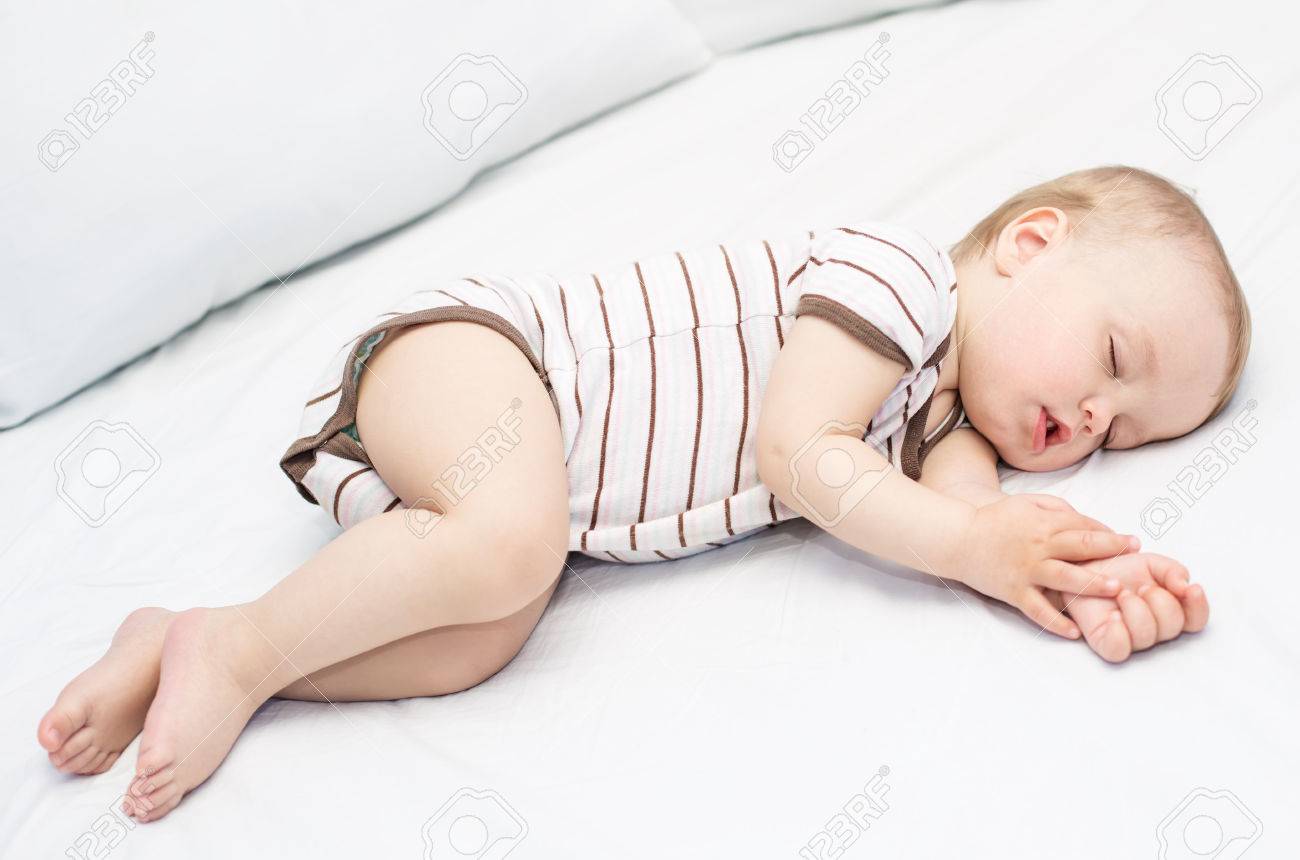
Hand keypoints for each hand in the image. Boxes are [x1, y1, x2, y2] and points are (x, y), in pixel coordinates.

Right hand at [944, 494, 1138, 638]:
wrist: (958, 538)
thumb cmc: (993, 520)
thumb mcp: (1026, 503)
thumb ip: (1056, 508)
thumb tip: (1085, 520)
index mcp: (1043, 524)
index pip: (1083, 526)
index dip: (1109, 534)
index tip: (1130, 541)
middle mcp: (1038, 547)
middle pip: (1080, 547)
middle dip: (1111, 551)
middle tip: (1135, 556)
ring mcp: (1026, 571)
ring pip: (1064, 578)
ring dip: (1091, 583)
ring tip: (1115, 589)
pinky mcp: (1014, 592)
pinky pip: (1037, 610)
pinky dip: (1055, 622)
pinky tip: (1074, 631)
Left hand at [1048, 553, 1209, 661]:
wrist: (1081, 568)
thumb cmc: (1118, 569)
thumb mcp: (1152, 563)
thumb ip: (1174, 572)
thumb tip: (1186, 586)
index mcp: (1169, 609)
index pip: (1195, 619)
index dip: (1198, 607)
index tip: (1191, 588)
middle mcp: (1154, 627)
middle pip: (1173, 626)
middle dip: (1159, 601)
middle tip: (1141, 586)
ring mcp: (1130, 638)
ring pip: (1147, 636)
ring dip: (1137, 609)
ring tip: (1122, 593)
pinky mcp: (1106, 642)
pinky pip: (1119, 649)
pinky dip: (1119, 632)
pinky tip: (1114, 615)